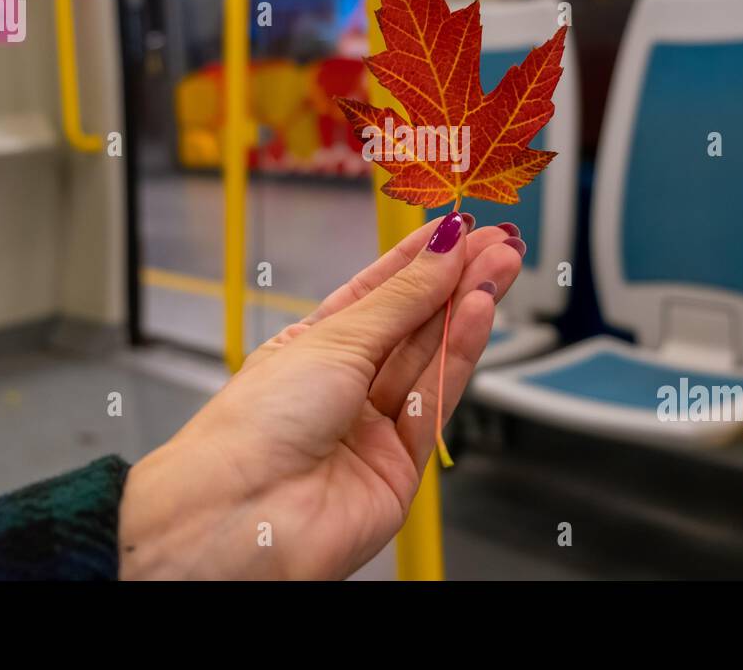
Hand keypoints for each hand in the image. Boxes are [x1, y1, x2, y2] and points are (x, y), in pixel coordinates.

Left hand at [118, 212, 525, 578]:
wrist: (244, 515)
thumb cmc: (254, 428)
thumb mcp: (333, 340)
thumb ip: (401, 298)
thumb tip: (442, 251)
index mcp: (311, 349)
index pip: (376, 292)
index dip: (418, 258)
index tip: (457, 228)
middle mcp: (344, 386)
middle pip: (412, 323)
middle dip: (455, 279)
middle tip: (497, 244)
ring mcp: (373, 427)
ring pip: (431, 357)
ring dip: (466, 309)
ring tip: (498, 268)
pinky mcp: (402, 464)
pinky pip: (438, 397)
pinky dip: (460, 353)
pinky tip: (477, 313)